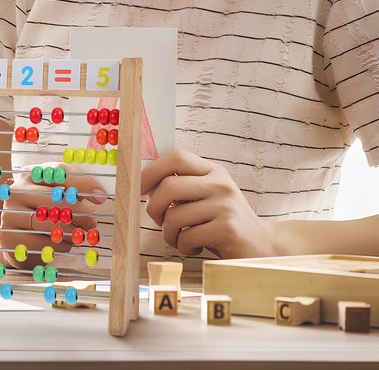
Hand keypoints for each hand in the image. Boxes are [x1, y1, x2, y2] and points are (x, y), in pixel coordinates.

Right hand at [0, 166, 106, 269]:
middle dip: (80, 213)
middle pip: (55, 200)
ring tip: (81, 234)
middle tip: (92, 222)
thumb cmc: (43, 212)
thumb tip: (98, 194)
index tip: (100, 196)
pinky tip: (65, 243)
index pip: (57, 172)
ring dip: (73, 232)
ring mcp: (10, 215)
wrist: (18, 240)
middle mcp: (16, 192)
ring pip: (51, 224)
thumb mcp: (54, 194)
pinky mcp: (10, 238)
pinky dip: (61, 246)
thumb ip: (73, 188)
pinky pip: (45, 244)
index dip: (82, 183)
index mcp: (28, 175)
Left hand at [141, 149, 276, 259]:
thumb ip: (185, 187)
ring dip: (169, 233)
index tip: (140, 188)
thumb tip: (144, 184)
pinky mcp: (228, 229)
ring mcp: (225, 206)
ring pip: (174, 216)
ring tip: (179, 238)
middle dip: (154, 207)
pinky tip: (194, 247)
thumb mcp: (208, 196)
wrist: (265, 247)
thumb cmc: (224, 222)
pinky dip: (183, 246)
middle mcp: (220, 184)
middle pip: (169, 186)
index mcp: (213, 171)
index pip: (176, 157)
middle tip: (158, 220)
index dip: (152, 170)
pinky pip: (187, 236)